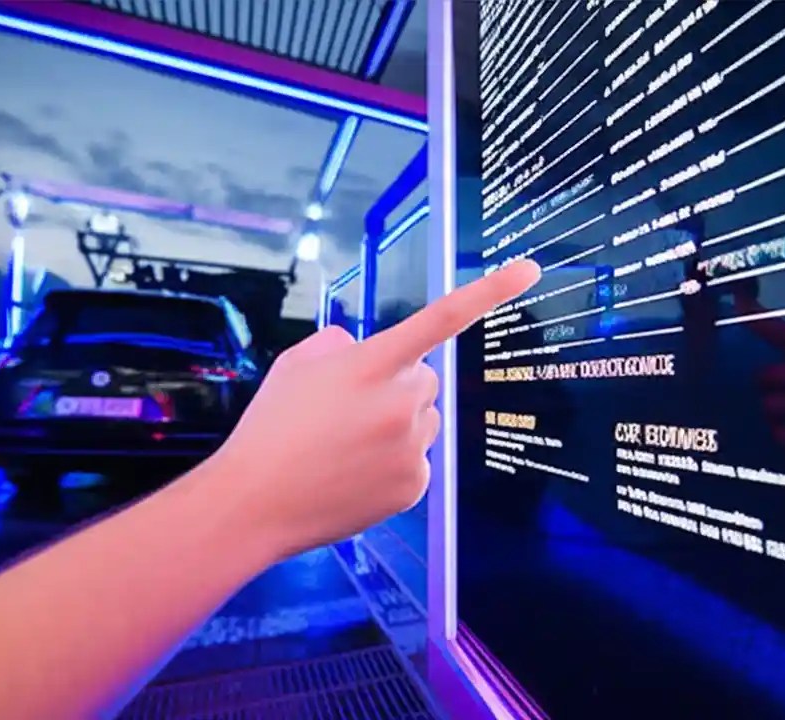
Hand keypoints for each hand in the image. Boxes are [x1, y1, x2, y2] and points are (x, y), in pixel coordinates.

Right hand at [207, 260, 541, 559]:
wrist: (254, 504)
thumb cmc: (271, 428)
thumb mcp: (296, 365)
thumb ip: (340, 344)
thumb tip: (363, 349)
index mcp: (372, 364)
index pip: (442, 317)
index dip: (490, 291)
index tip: (530, 270)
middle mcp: (402, 402)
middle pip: (425, 378)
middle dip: (398, 385)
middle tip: (350, 410)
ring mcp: (412, 447)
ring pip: (424, 419)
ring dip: (398, 423)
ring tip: (346, 446)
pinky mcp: (416, 485)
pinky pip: (419, 459)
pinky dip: (394, 462)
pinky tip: (355, 473)